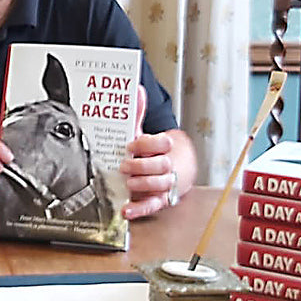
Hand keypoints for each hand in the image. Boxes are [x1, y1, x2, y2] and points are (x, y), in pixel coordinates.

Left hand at [119, 86, 188, 218]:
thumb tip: (136, 90)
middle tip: (126, 165)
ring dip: (142, 184)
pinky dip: (138, 210)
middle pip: (161, 166)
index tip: (132, 144)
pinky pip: (151, 207)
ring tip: (128, 182)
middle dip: (142, 165)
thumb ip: (138, 114)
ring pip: (159, 185)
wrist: (175, 170)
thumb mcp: (145, 134)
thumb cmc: (154, 152)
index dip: (147, 144)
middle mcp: (166, 166)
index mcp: (164, 148)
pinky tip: (126, 210)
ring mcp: (163, 185)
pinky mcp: (157, 200)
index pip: (162, 144)